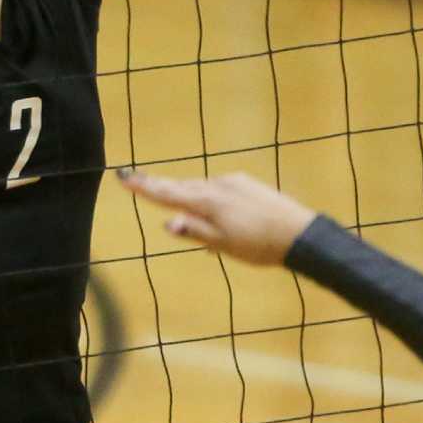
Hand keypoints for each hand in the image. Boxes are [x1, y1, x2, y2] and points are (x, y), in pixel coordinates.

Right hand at [120, 168, 315, 265]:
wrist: (298, 233)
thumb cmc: (258, 246)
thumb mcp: (223, 245)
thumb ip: (195, 232)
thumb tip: (167, 222)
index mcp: (207, 203)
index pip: (168, 194)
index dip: (145, 187)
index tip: (124, 177)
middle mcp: (216, 187)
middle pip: (181, 186)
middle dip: (159, 185)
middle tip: (137, 180)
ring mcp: (232, 182)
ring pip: (199, 186)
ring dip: (183, 191)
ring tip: (168, 193)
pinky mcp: (245, 183)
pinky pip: (216, 188)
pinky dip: (205, 195)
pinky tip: (208, 205)